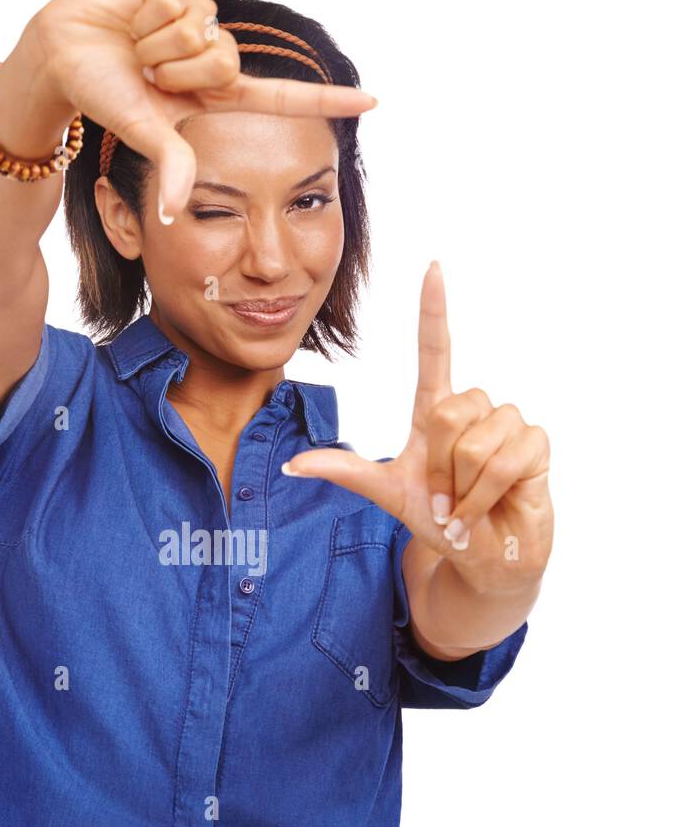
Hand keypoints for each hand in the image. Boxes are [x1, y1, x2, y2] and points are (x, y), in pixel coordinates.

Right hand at [33, 0, 377, 218]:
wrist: (62, 54)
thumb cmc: (103, 97)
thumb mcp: (144, 133)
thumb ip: (170, 165)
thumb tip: (175, 216)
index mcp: (216, 95)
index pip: (283, 98)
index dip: (326, 100)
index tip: (372, 102)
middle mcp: (213, 55)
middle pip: (226, 59)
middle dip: (178, 69)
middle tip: (147, 74)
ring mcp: (197, 19)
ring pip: (202, 26)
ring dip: (158, 40)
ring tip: (135, 46)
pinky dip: (148, 8)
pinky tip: (131, 14)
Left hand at [282, 262, 553, 594]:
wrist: (480, 557)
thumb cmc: (439, 519)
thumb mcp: (388, 493)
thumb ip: (346, 472)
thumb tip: (292, 466)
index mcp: (436, 411)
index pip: (436, 351)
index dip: (433, 312)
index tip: (432, 269)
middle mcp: (474, 409)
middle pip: (449, 412)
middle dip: (439, 467)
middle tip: (443, 497)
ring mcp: (508, 424)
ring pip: (475, 440)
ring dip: (462, 486)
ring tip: (465, 505)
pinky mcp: (535, 445)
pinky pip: (503, 461)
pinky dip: (484, 496)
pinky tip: (486, 509)